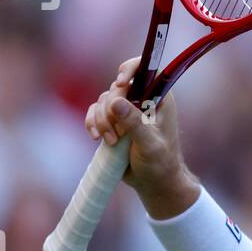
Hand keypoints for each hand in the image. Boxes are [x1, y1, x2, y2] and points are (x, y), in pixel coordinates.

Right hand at [85, 57, 198, 217]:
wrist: (153, 181)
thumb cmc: (160, 163)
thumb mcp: (149, 145)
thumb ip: (134, 124)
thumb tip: (115, 102)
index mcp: (159, 98)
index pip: (145, 69)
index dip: (130, 69)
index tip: (121, 83)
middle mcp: (142, 99)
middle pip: (116, 89)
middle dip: (110, 112)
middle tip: (116, 136)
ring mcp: (126, 109)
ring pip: (103, 100)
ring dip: (101, 121)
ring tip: (112, 143)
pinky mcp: (113, 120)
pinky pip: (94, 111)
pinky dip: (92, 123)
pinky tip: (95, 138)